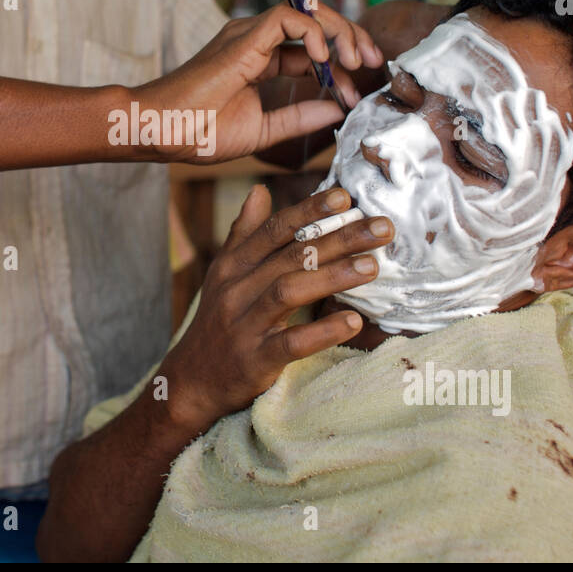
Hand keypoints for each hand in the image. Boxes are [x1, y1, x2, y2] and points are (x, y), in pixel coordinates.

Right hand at [131, 2, 382, 162]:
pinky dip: (314, 33)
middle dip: (350, 37)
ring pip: (306, 11)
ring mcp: (249, 35)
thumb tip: (338, 109)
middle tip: (373, 61)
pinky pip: (290, 18)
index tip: (356, 92)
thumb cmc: (198, 131)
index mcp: (257, 59)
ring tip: (356, 60)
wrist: (162, 130)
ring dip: (339, 32)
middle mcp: (255, 40)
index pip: (309, 48)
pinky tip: (325, 59)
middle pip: (314, 22)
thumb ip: (300, 116)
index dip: (339, 65)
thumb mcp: (264, 128)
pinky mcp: (245, 37)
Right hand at [157, 185, 394, 432]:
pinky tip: (352, 321)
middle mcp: (237, 289)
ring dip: (333, 276)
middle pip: (292, 255)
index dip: (309, 212)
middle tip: (381, 227)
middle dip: (339, 238)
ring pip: (289, 291)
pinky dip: (322, 332)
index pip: (274, 230)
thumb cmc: (217, 322)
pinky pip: (290, 343)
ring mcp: (244, 325)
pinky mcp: (255, 360)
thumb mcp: (223, 275)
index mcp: (234, 265)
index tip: (344, 197)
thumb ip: (244, 234)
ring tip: (372, 266)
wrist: (191, 381)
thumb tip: (260, 191)